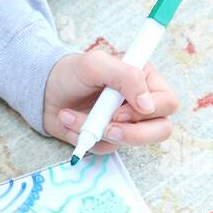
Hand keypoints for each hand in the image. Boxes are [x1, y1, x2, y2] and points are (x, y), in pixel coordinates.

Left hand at [43, 51, 178, 152]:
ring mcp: (126, 123)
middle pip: (161, 130)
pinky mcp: (109, 138)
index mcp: (145, 80)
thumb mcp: (96, 63)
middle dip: (132, 133)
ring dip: (101, 132)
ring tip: (75, 117)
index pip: (168, 103)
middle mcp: (141, 104)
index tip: (119, 110)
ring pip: (133, 143)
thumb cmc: (72, 72)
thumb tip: (148, 106)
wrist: (44, 89)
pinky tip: (70, 120)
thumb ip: (127, 76)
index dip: (147, 111)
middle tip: (108, 128)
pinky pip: (108, 149)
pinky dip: (87, 138)